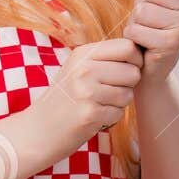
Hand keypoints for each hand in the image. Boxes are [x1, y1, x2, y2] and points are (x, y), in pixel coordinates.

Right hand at [29, 37, 142, 162]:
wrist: (37, 131)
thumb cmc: (64, 99)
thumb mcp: (78, 69)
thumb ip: (104, 58)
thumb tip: (140, 51)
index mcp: (83, 54)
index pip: (127, 47)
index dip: (135, 60)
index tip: (124, 70)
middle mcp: (84, 69)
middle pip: (133, 72)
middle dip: (128, 85)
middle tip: (109, 92)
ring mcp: (87, 92)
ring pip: (128, 94)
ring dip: (118, 103)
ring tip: (98, 104)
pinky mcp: (90, 114)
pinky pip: (119, 113)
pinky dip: (110, 118)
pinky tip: (94, 117)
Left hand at [123, 0, 178, 86]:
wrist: (149, 68)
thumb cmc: (155, 26)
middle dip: (143, 5)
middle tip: (152, 22)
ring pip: (143, 10)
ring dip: (136, 23)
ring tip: (148, 34)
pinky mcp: (172, 43)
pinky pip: (136, 28)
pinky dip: (133, 37)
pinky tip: (145, 46)